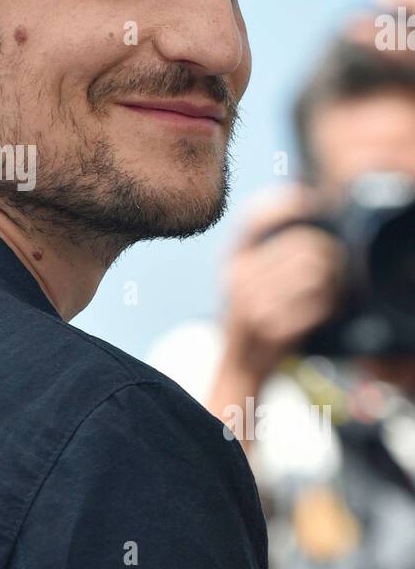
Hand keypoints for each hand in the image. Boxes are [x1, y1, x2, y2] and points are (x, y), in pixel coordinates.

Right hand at [218, 184, 345, 381]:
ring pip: (314, 272)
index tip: (311, 201)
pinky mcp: (271, 329)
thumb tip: (301, 202)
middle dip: (329, 253)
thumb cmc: (251, 317)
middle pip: (302, 244)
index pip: (257, 217)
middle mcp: (237, 278)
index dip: (285, 202)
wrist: (238, 367)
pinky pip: (318, 304)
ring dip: (334, 280)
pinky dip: (331, 305)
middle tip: (337, 265)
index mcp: (231, 260)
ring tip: (334, 288)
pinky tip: (329, 308)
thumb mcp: (244, 278)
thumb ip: (266, 248)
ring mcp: (252, 304)